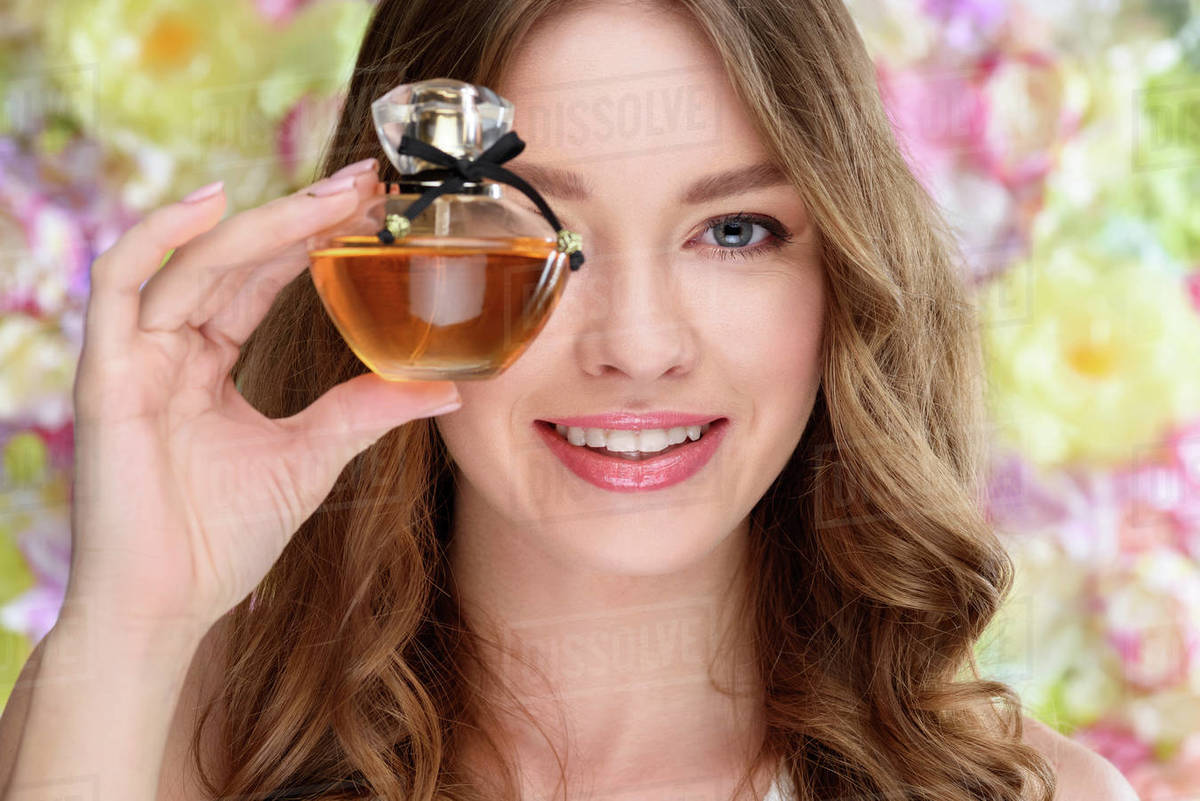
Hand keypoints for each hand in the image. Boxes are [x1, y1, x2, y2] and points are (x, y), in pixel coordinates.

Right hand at [66, 161, 461, 634]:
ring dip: (262, 222)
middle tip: (365, 182)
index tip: (370, 207)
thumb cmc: (225, 539)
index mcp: (208, 361)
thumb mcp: (313, 458)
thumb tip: (448, 386)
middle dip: (299, 216)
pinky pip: (120, 282)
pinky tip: (216, 204)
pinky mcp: (106, 374)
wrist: (167, 608)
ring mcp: (134, 355)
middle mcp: (169, 347)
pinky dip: (160, 236)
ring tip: (329, 195)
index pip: (261, 278)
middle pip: (234, 257)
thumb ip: (367, 411)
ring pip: (194, 261)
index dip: (310, 237)